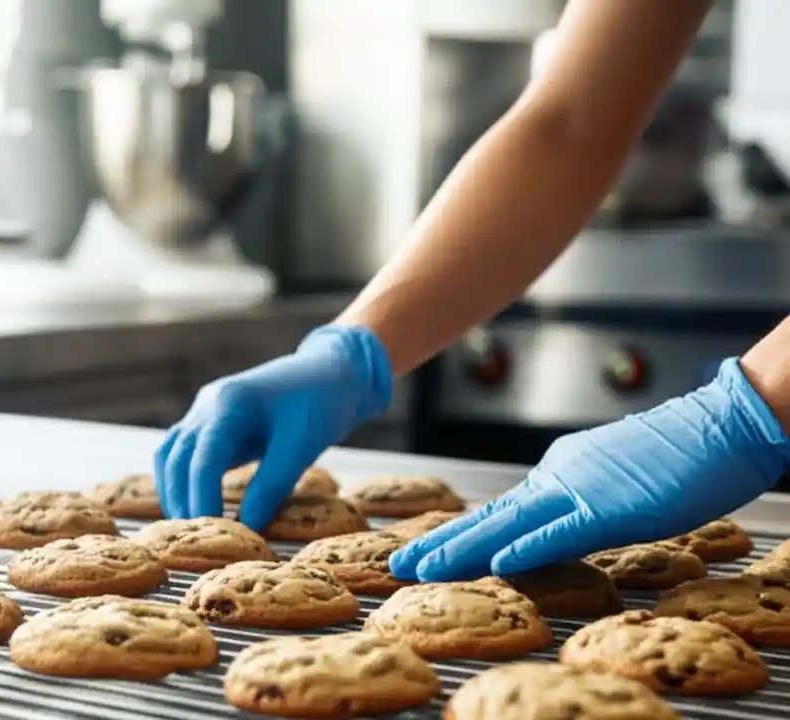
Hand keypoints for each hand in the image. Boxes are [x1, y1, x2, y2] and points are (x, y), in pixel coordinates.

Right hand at [154, 325, 392, 528]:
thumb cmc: (320, 403)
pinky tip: (193, 501)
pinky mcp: (210, 421)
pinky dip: (182, 477)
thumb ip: (272, 485)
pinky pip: (183, 451)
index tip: (212, 529)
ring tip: (189, 524)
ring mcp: (205, 410)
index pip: (204, 458)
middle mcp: (208, 404)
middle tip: (196, 534)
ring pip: (171, 453)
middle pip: (177, 457)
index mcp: (230, 403)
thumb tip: (248, 526)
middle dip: (182, 497)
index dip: (202, 496)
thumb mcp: (302, 446)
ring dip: (174, 488)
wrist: (329, 373)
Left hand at [390, 358, 789, 581]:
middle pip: (487, 520)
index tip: (421, 556)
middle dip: (439, 547)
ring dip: (462, 550)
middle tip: (395, 567)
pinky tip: (499, 563)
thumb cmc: (678, 456)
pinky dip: (530, 547)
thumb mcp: (613, 486)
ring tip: (420, 570)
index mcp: (557, 477)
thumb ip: (576, 508)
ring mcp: (582, 491)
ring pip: (509, 525)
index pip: (497, 515)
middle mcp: (557, 480)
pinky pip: (564, 531)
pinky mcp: (613, 506)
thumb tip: (547, 532)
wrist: (722, 424)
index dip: (456, 538)